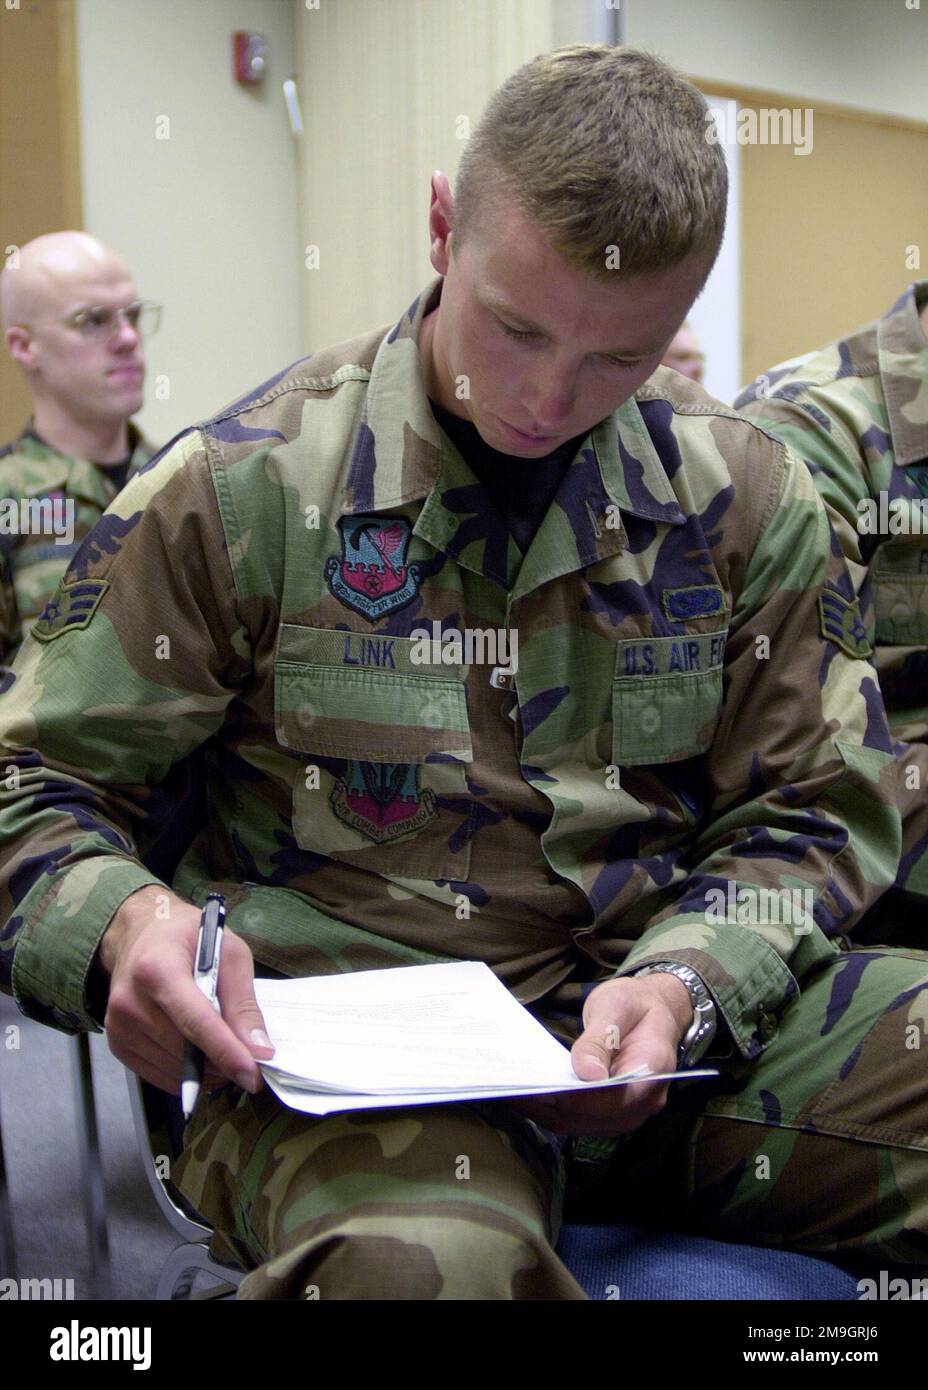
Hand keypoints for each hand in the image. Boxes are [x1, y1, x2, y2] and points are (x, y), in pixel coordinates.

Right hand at [99, 884, 274, 1095]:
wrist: (142, 933)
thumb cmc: (189, 937)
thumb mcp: (228, 953)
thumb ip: (243, 1001)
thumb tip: (258, 1049)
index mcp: (157, 969)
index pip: (195, 1021)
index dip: (226, 1052)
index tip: (253, 1076)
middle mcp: (130, 1000)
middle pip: (184, 1049)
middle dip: (223, 1062)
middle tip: (251, 1061)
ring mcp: (119, 1025)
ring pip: (173, 1068)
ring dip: (206, 1071)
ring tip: (226, 1054)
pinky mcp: (117, 1043)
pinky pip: (157, 1075)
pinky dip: (185, 1075)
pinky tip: (202, 1058)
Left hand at [511, 972, 692, 1136]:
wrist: (655, 1010)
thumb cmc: (635, 1004)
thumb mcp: (618, 1006)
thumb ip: (601, 1040)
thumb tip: (588, 1074)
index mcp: (652, 1071)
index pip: (613, 1099)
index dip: (576, 1097)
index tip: (539, 1085)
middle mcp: (644, 1101)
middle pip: (592, 1118)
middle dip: (551, 1106)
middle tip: (513, 1088)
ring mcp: (629, 1111)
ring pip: (581, 1124)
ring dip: (546, 1112)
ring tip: (513, 1092)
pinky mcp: (611, 1112)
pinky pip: (580, 1119)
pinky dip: (553, 1111)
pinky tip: (529, 1095)